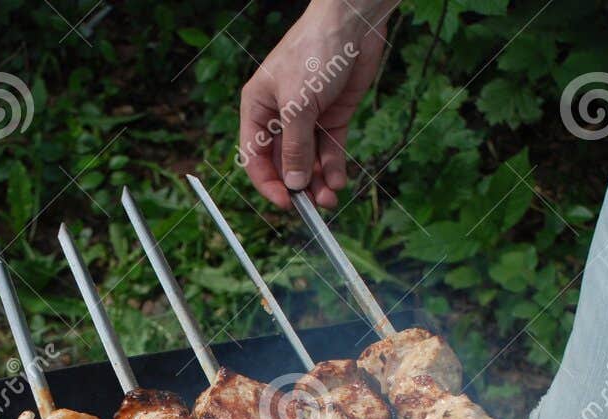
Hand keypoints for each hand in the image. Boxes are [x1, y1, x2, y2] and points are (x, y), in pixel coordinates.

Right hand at [240, 0, 391, 208]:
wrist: (352, 23)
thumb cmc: (313, 51)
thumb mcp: (298, 104)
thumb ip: (294, 148)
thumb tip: (293, 184)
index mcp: (258, 108)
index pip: (255, 157)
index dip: (268, 183)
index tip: (286, 204)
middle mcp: (280, 116)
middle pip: (284, 162)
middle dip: (298, 185)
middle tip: (313, 207)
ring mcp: (308, 117)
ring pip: (309, 160)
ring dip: (319, 181)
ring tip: (331, 198)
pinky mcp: (333, 115)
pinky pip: (330, 149)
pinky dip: (334, 167)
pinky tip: (339, 181)